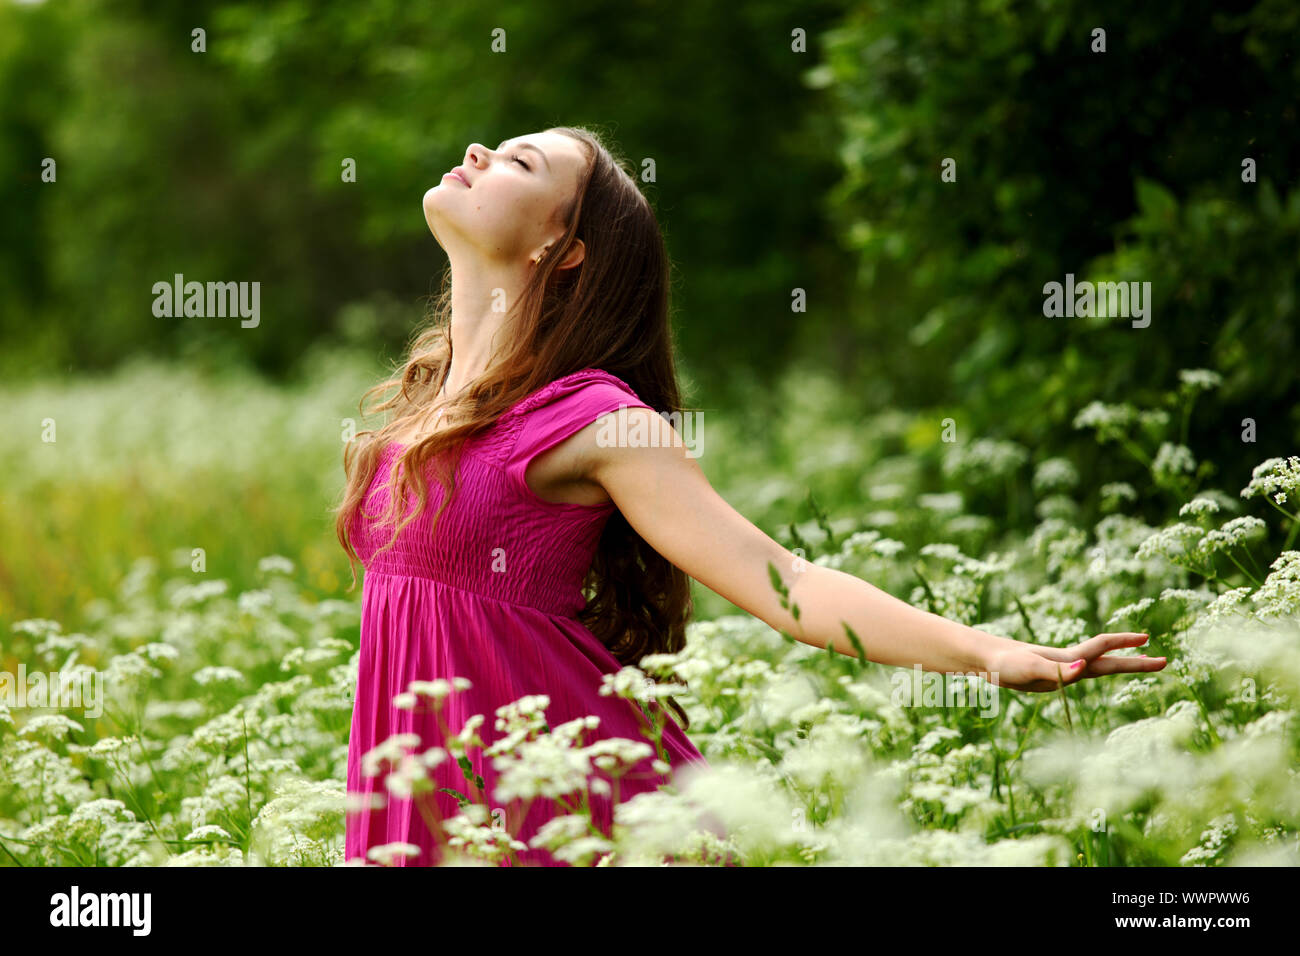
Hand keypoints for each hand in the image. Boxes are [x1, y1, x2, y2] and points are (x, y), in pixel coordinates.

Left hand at [981, 632, 1165, 692]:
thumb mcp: (1028, 668)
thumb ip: (1055, 670)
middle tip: (1165, 660)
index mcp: (1066, 659)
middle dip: (1136, 660)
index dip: (1124, 644)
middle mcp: (1069, 662)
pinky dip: (1100, 669)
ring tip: (1147, 661)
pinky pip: (1084, 674)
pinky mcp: (1054, 678)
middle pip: (1109, 660)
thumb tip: (1084, 668)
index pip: (1102, 649)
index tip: (1148, 640)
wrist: (984, 659)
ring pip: (1099, 665)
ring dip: (1123, 663)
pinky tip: (1103, 669)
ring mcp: (1063, 670)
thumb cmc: (1003, 663)